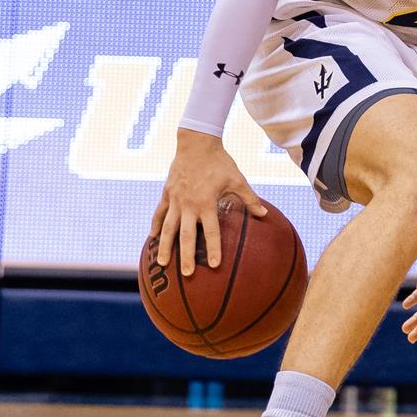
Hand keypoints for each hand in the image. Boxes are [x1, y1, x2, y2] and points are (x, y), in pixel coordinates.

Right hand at [150, 130, 264, 275]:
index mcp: (207, 203)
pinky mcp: (167, 194)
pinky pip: (159, 213)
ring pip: (168, 228)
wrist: (196, 143)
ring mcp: (175, 200)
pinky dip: (155, 226)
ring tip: (162, 264)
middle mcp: (189, 205)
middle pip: (186, 236)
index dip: (214, 248)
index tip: (214, 265)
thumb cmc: (220, 162)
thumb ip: (250, 199)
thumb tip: (265, 215)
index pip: (212, 231)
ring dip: (165, 246)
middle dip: (186, 256)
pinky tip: (151, 239)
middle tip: (186, 274)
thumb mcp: (237, 179)